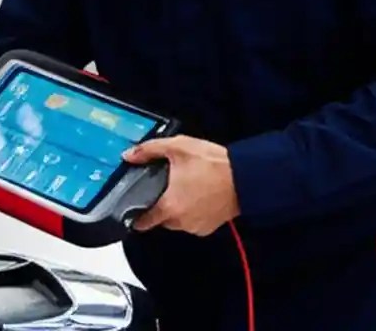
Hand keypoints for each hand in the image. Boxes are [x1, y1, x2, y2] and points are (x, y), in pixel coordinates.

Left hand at [122, 135, 239, 235]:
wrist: (247, 177)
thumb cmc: (214, 164)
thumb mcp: (177, 148)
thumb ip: (148, 150)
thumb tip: (129, 155)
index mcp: (168, 207)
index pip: (143, 221)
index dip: (134, 214)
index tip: (131, 207)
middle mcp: (181, 221)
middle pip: (160, 218)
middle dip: (160, 204)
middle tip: (165, 186)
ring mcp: (196, 226)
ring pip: (177, 220)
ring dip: (177, 207)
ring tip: (185, 187)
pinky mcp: (210, 226)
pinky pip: (192, 221)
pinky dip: (192, 211)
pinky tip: (198, 194)